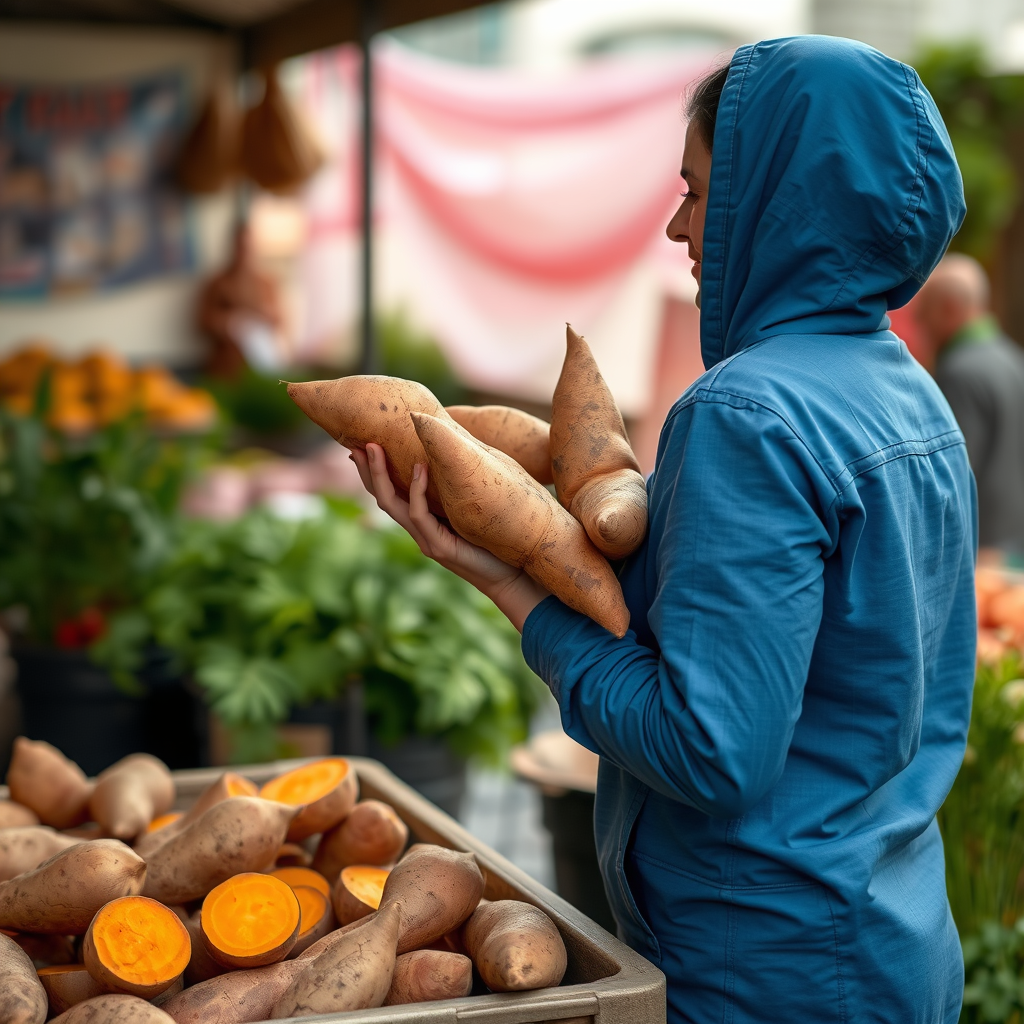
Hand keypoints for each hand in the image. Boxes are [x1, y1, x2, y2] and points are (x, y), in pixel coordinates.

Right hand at [350, 443, 549, 630]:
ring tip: (375, 448)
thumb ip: (457, 492)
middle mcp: (418, 532)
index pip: (389, 495)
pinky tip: (419, 467)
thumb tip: (456, 458)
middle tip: (355, 444)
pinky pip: (420, 515)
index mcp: (423, 523)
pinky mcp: (439, 547)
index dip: (373, 473)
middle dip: (368, 471)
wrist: (512, 575)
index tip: (362, 446)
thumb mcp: (470, 510)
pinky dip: (417, 490)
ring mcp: (426, 540)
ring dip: (381, 475)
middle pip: (381, 498)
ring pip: (392, 505)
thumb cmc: (496, 540)